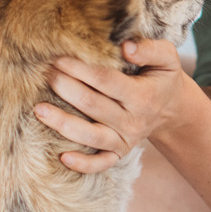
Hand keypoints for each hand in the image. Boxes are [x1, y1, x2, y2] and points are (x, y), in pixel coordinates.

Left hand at [36, 39, 186, 173]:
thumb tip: (125, 46)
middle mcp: (133, 121)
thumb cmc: (162, 77)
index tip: (59, 57)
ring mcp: (125, 139)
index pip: (105, 80)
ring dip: (62, 123)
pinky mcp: (118, 153)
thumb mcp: (166, 58)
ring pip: (90, 136)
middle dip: (65, 87)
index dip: (80, 69)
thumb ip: (149, 49)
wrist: (172, 109)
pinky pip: (100, 163)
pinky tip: (63, 157)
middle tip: (45, 73)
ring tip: (38, 109)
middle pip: (92, 105)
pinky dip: (82, 164)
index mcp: (143, 96)